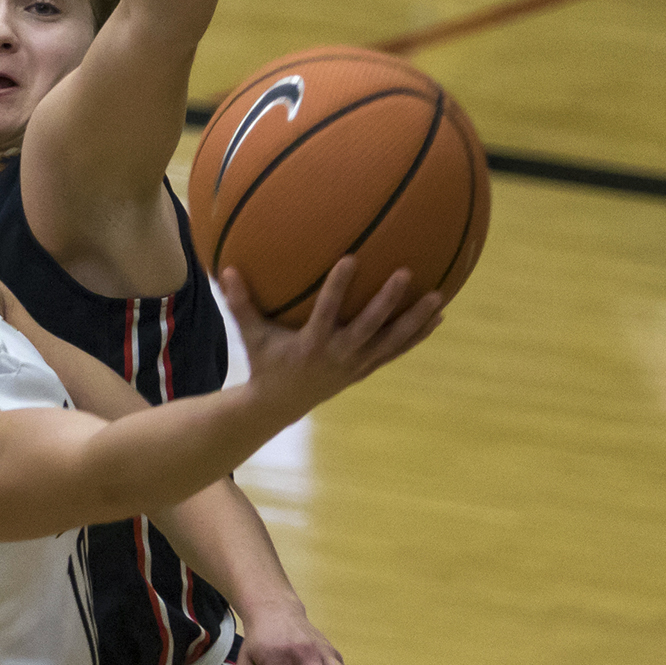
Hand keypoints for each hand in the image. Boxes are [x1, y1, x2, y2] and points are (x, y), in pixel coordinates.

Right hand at [220, 259, 443, 419]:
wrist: (280, 406)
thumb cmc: (266, 364)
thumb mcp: (251, 336)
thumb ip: (241, 303)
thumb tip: (225, 268)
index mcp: (311, 345)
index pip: (326, 312)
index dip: (338, 287)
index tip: (350, 258)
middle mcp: (338, 355)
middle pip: (368, 328)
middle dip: (387, 303)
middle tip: (405, 274)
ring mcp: (355, 364)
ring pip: (390, 341)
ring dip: (415, 321)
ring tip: (439, 298)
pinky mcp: (365, 369)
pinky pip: (395, 351)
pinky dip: (416, 336)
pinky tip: (437, 318)